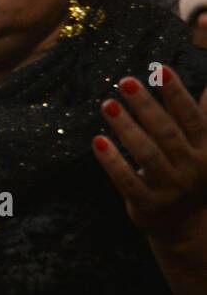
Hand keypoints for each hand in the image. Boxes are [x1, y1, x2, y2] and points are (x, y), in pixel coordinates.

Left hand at [94, 69, 206, 244]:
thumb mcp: (203, 146)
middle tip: (125, 81)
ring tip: (107, 104)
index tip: (160, 69)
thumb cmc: (188, 173)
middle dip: (146, 105)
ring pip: (146, 154)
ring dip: (126, 127)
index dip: (176, 93)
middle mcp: (192, 167)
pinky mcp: (148, 204)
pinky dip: (112, 161)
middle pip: (166, 132)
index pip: (192, 117)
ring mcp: (171, 188)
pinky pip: (127, 181)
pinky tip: (97, 141)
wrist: (186, 225)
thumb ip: (204, 117)